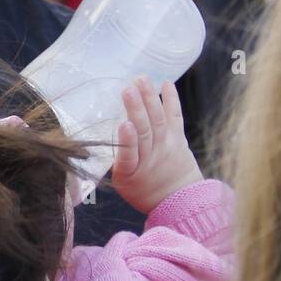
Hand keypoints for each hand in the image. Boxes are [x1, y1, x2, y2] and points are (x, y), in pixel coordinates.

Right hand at [109, 77, 201, 215]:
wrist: (179, 201)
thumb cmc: (143, 190)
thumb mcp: (122, 182)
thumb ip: (116, 159)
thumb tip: (101, 135)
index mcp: (131, 171)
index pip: (129, 155)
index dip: (127, 139)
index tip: (123, 124)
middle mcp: (151, 158)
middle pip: (144, 131)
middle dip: (136, 109)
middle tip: (128, 89)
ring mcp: (167, 146)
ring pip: (158, 120)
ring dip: (149, 98)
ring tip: (141, 79)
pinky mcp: (178, 138)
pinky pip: (175, 117)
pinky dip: (171, 100)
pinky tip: (165, 84)